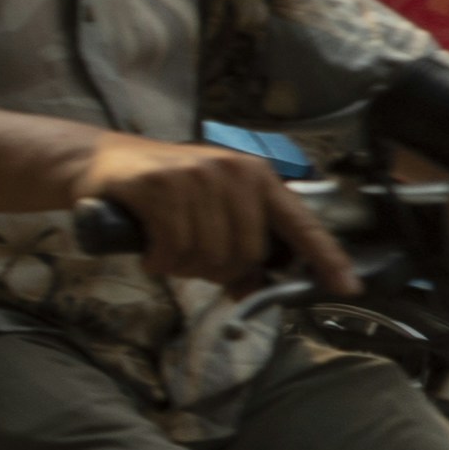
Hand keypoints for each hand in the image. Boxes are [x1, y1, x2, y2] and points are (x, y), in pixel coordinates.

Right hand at [75, 131, 354, 295]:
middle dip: (221, 271)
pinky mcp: (159, 186)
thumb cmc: (163, 189)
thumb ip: (239, 243)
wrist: (101, 161)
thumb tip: (254, 288)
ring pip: (211, 254)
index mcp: (256, 177)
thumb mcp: (210, 208)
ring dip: (186, 268)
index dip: (326, 258)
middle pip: (248, 252)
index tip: (347, 286)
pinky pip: (175, 247)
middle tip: (194, 263)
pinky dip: (161, 262)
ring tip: (168, 254)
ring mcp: (195, 177)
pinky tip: (151, 255)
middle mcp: (232, 173)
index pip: (301, 223)